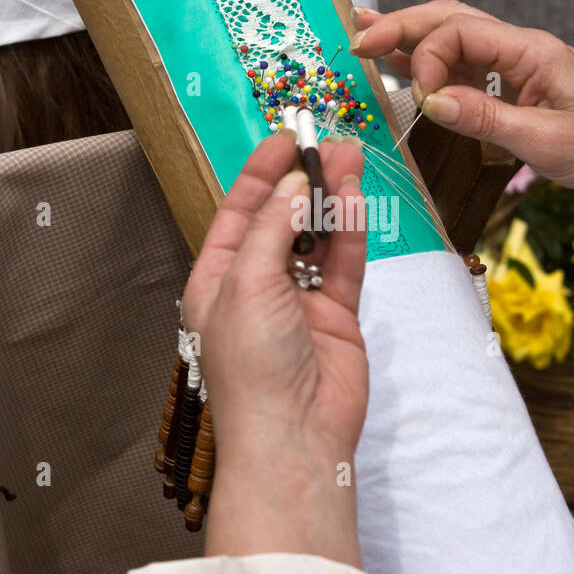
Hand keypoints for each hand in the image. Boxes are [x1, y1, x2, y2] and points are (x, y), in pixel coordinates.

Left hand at [182, 129, 367, 565]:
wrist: (293, 434)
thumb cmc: (253, 365)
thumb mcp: (248, 283)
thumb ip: (274, 228)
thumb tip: (295, 185)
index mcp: (217, 280)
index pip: (238, 213)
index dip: (259, 174)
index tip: (284, 138)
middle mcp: (257, 286)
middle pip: (281, 219)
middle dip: (302, 180)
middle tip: (326, 141)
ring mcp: (299, 301)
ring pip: (318, 236)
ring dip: (332, 197)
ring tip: (350, 156)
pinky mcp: (337, 315)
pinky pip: (344, 262)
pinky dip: (351, 229)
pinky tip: (356, 197)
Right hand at [352, 1, 573, 211]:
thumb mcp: (544, 142)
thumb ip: (486, 119)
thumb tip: (434, 101)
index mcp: (532, 51)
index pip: (462, 32)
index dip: (429, 58)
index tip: (422, 99)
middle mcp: (520, 46)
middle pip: (451, 19)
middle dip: (403, 26)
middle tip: (359, 38)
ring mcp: (515, 61)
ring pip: (453, 34)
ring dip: (410, 36)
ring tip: (367, 36)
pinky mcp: (511, 80)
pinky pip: (464, 60)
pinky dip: (429, 60)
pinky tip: (401, 62)